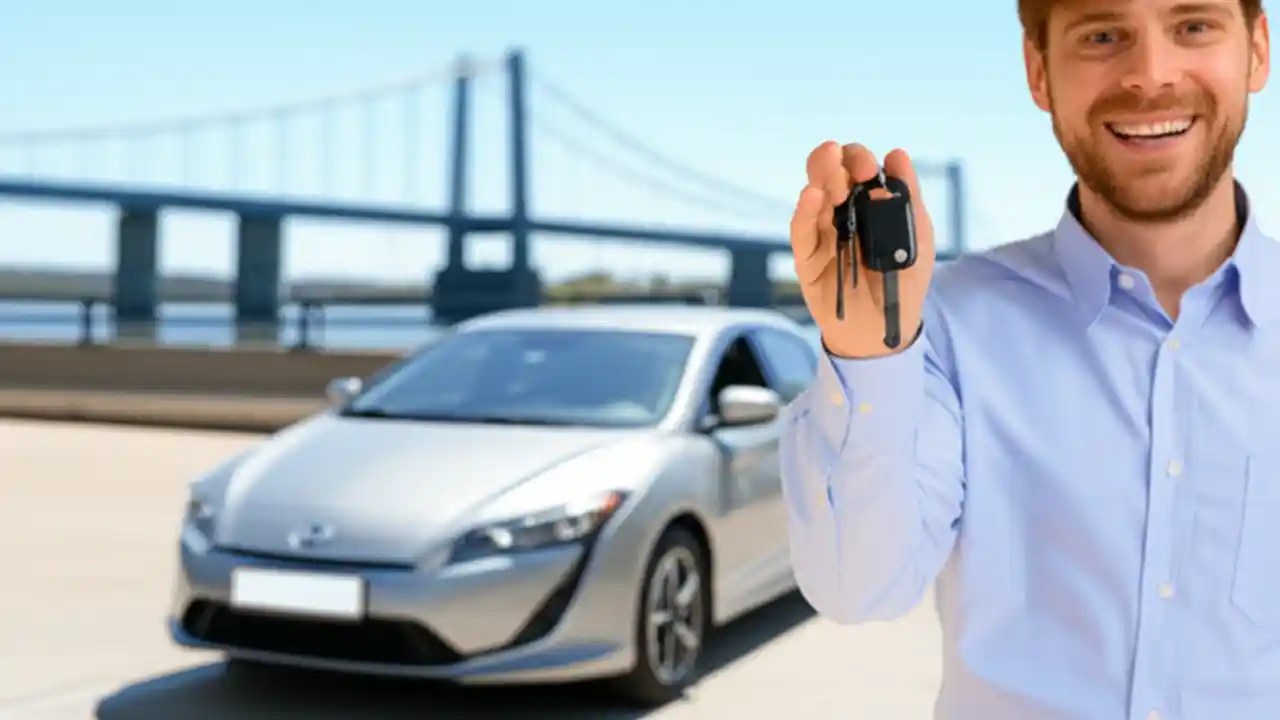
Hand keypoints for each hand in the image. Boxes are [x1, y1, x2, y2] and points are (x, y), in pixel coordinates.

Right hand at [790, 142, 935, 357]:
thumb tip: (896, 154)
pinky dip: (804, 212)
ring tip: (830, 174)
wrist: (886, 330)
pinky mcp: (808, 259)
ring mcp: (822, 235)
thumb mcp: (917, 235)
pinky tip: (812, 196)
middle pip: (829, 176)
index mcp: (866, 203)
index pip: (855, 169)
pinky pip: (801, 232)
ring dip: (820, 180)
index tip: (870, 167)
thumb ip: (909, 196)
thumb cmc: (903, 282)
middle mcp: (840, 213)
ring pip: (813, 198)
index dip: (858, 160)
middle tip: (849, 164)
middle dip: (837, 163)